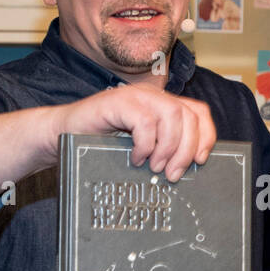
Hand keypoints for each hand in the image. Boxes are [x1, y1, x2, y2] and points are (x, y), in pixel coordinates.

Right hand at [56, 85, 216, 181]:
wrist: (63, 133)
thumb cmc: (101, 143)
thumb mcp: (141, 147)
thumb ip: (163, 148)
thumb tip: (188, 167)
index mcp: (162, 105)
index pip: (198, 112)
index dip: (205, 136)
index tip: (199, 161)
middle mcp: (153, 96)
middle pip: (188, 116)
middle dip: (186, 149)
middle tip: (173, 174)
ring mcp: (136, 96)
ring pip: (172, 116)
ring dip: (168, 147)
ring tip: (155, 167)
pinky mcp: (118, 101)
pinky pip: (144, 121)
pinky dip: (145, 144)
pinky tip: (136, 157)